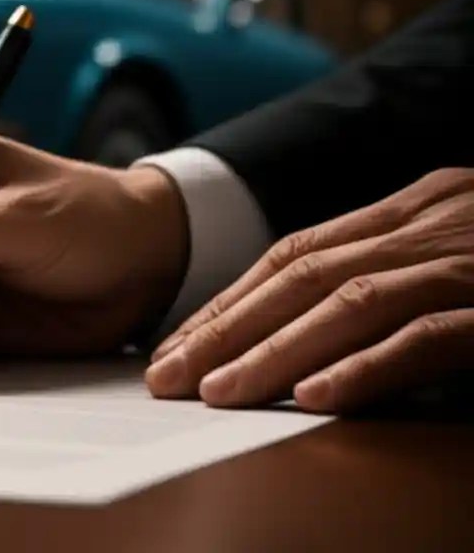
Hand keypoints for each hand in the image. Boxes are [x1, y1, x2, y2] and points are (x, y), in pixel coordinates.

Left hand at [146, 168, 473, 411]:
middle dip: (226, 331)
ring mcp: (464, 264)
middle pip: (302, 278)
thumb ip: (398, 280)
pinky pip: (426, 337)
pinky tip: (314, 396)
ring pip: (347, 304)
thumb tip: (323, 332)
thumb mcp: (466, 252)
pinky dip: (365, 366)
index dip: (231, 304)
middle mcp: (426, 229)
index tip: (177, 347)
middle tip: (165, 377)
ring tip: (215, 393)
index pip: (296, 256)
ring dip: (274, 351)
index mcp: (413, 212)